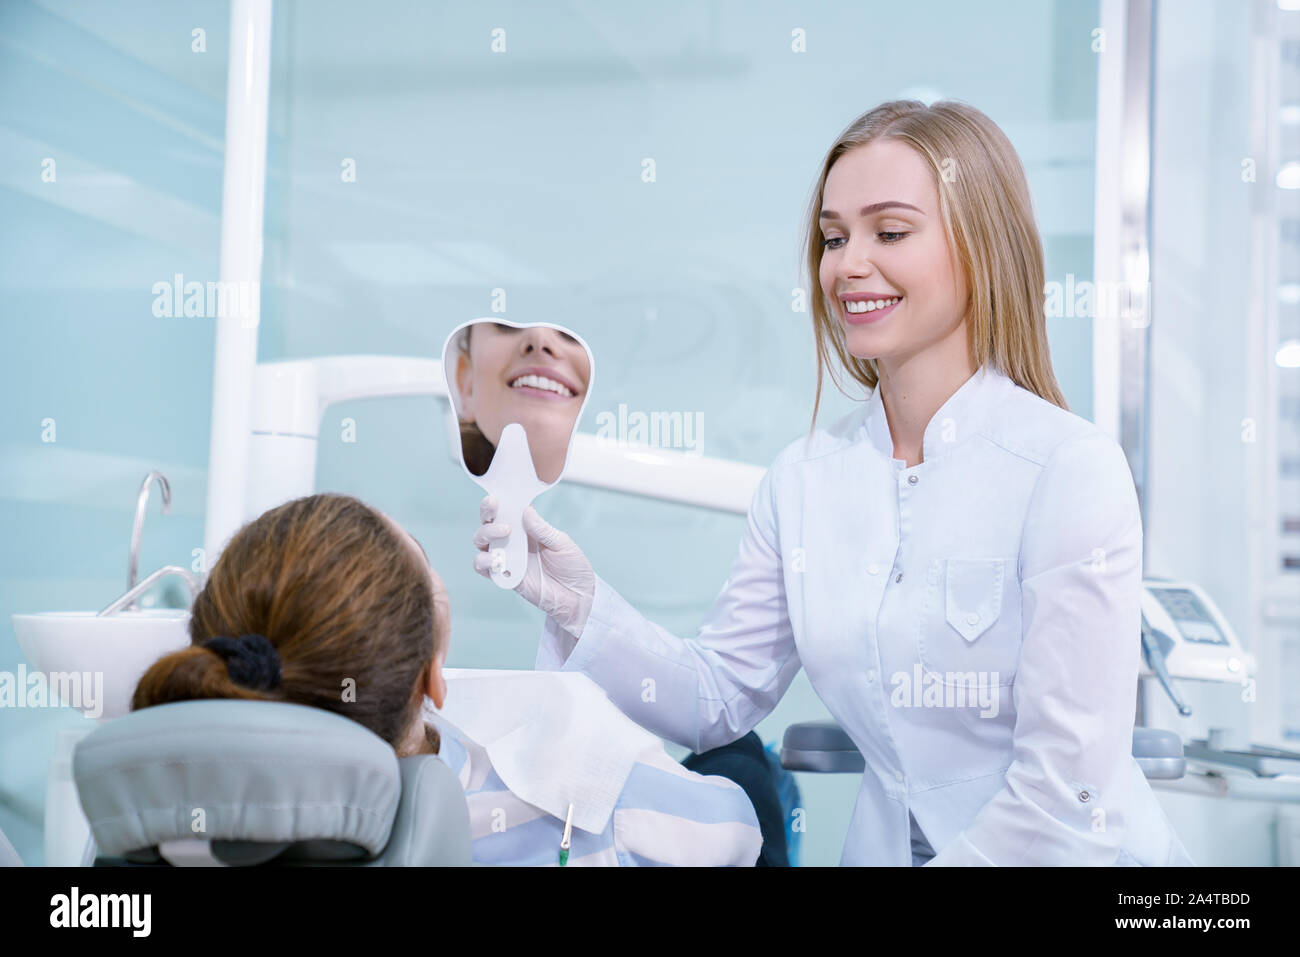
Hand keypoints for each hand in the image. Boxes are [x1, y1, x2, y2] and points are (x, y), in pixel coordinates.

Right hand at [473, 496, 595, 636]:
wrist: (577, 597)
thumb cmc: (572, 567)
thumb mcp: (562, 544)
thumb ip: (542, 529)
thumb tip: (526, 511)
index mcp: (527, 529)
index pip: (507, 511)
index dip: (498, 503)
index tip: (497, 498)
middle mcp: (513, 542)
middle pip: (488, 524)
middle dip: (487, 515)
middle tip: (497, 512)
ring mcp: (508, 559)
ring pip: (482, 544)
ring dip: (485, 536)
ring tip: (503, 534)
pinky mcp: (505, 578)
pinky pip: (485, 569)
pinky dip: (485, 562)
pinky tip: (497, 560)